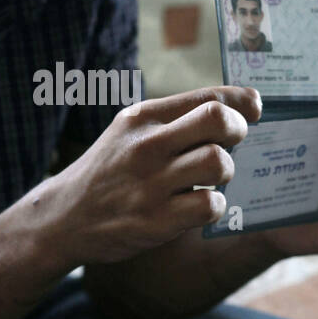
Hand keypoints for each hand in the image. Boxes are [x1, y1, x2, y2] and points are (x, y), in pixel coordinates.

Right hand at [46, 85, 261, 263]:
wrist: (63, 217)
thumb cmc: (109, 171)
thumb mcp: (129, 132)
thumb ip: (174, 119)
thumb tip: (236, 108)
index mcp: (143, 117)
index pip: (207, 96)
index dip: (242, 100)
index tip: (254, 108)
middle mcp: (146, 146)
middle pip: (218, 120)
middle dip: (238, 129)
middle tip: (233, 142)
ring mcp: (150, 184)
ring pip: (218, 163)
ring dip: (225, 171)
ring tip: (210, 178)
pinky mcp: (155, 221)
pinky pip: (209, 205)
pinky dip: (213, 206)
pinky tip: (199, 204)